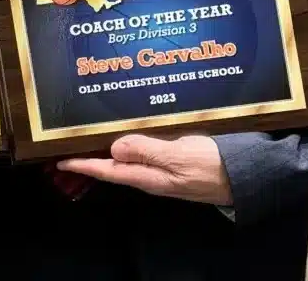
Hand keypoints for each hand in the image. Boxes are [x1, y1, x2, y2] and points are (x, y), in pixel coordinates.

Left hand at [55, 134, 232, 205]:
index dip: (84, 165)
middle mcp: (154, 175)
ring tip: (98, 133)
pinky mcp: (179, 162)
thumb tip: (113, 149)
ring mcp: (167, 170)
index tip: (60, 161)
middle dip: (95, 155)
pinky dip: (137, 140)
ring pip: (133, 157)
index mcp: (150, 176)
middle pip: (117, 165)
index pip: (109, 171)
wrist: (247, 177)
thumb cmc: (214, 166)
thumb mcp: (179, 155)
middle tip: (76, 141)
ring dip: (114, 147)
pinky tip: (136, 130)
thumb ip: (147, 150)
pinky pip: (150, 151)